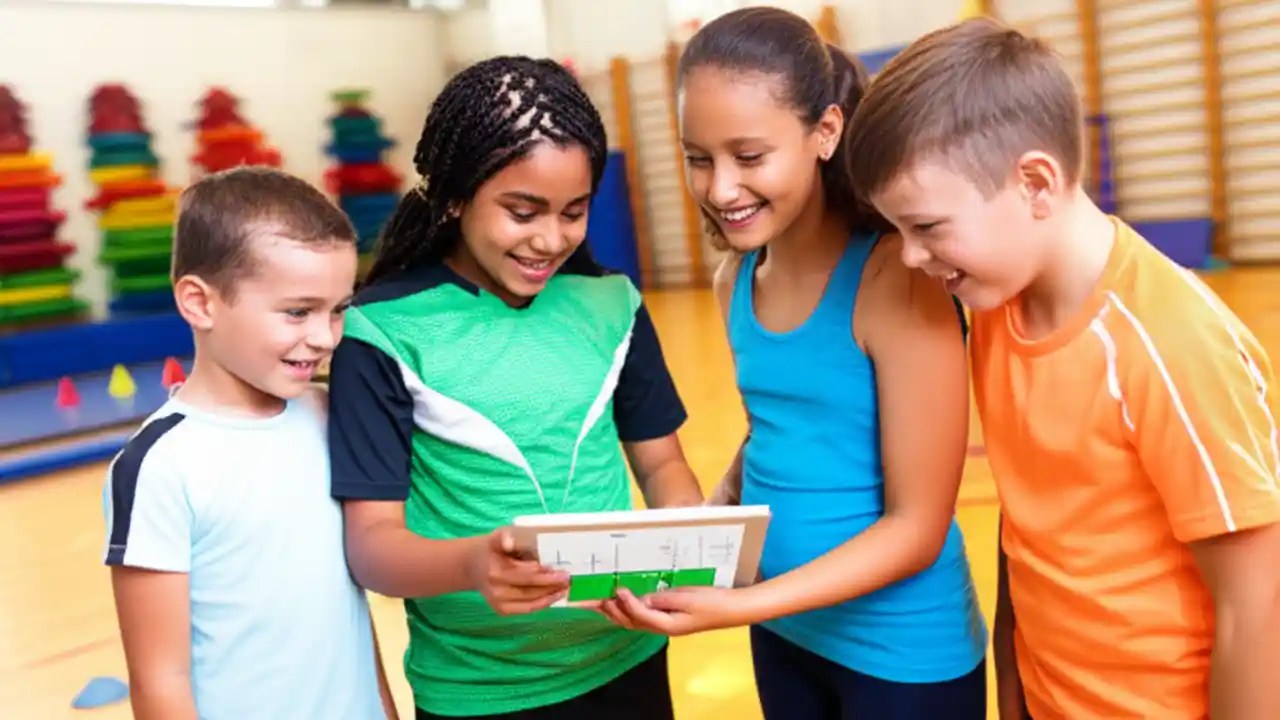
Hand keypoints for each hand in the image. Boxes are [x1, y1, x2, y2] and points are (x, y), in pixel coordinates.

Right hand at [468, 528, 569, 614]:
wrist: (473, 565)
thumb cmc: (492, 548)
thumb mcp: (497, 536)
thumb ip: (505, 536)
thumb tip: (509, 542)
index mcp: (496, 571)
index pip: (526, 575)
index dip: (545, 575)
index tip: (561, 571)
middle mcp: (496, 590)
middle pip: (530, 590)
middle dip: (551, 586)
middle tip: (568, 580)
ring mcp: (498, 602)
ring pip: (530, 602)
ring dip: (550, 597)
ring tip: (565, 589)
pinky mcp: (501, 610)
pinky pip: (526, 609)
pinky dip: (542, 605)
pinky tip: (554, 597)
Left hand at [598, 586, 748, 635]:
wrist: (730, 610)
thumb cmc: (712, 603)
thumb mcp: (688, 598)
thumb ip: (664, 599)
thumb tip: (642, 599)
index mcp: (668, 625)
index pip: (640, 615)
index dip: (627, 603)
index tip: (618, 589)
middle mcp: (662, 628)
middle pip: (630, 622)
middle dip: (611, 611)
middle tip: (594, 598)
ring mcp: (663, 624)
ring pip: (632, 621)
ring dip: (615, 612)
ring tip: (599, 601)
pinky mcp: (666, 618)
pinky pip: (641, 617)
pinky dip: (626, 610)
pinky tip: (620, 602)